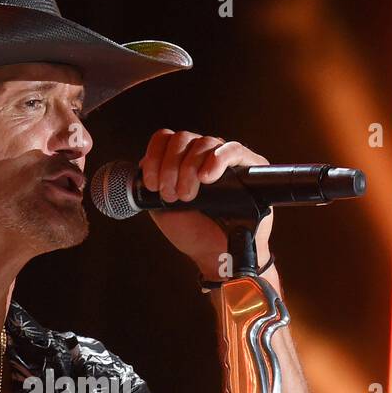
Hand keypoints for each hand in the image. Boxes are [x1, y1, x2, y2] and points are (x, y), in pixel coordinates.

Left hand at [138, 129, 273, 278]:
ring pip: (204, 143)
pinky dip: (217, 159)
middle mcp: (202, 155)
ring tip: (188, 196)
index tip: (152, 184)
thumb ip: (150, 188)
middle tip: (172, 195)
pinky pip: (233, 149)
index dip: (154, 157)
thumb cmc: (193, 232)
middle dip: (170, 167)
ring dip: (189, 168)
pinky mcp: (248, 166)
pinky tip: (207, 177)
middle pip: (182, 138)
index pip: (164, 139)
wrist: (216, 254)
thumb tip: (144, 164)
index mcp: (181, 161)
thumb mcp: (161, 209)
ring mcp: (224, 159)